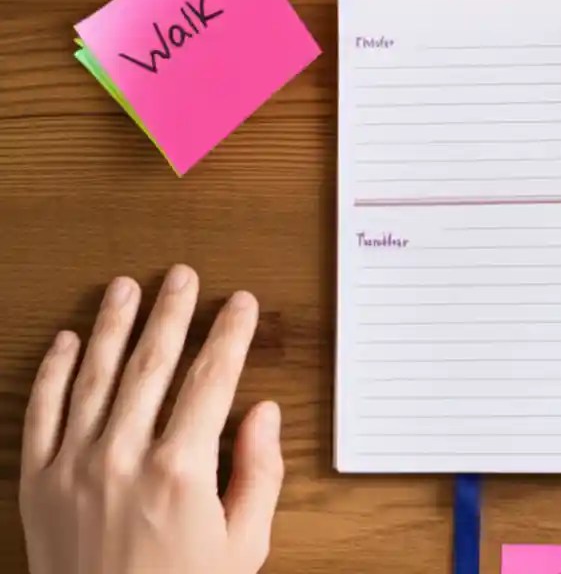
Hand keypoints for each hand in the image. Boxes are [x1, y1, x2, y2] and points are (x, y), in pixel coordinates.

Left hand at [20, 265, 283, 573]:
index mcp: (181, 472)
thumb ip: (258, 473)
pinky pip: (42, 413)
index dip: (230, 335)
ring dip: (114, 326)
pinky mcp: (38, 483)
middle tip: (182, 276)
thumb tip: (264, 414)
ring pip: (95, 377)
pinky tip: (70, 341)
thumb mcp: (243, 544)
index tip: (241, 304)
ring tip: (126, 288)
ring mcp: (74, 467)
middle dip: (172, 313)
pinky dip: (54, 372)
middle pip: (152, 365)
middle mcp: (124, 459)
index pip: (212, 381)